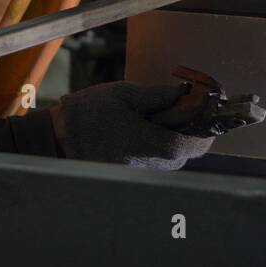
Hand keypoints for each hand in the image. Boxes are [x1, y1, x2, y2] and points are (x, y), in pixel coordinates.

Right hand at [51, 82, 215, 169]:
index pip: (198, 144)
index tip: (206, 110)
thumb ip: (159, 95)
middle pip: (187, 150)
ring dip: (172, 136)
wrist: (59, 140)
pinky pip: (156, 159)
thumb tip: (183, 93)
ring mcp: (143, 172)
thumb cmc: (89, 115)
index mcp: (155, 144)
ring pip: (172, 156)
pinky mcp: (133, 173)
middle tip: (179, 107)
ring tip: (155, 116)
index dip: (207, 127)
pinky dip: (157, 143)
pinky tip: (142, 128)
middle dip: (189, 128)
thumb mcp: (125, 94)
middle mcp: (153, 165)